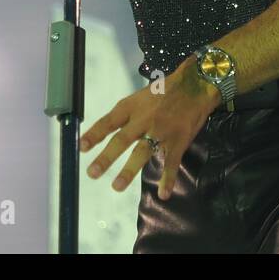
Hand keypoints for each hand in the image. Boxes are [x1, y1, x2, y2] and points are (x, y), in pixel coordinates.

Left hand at [79, 57, 220, 199]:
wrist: (196, 85)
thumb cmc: (166, 91)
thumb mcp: (141, 96)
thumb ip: (127, 113)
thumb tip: (108, 130)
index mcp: (133, 106)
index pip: (109, 121)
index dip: (95, 134)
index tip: (82, 147)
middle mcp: (144, 118)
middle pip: (122, 139)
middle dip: (106, 157)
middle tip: (92, 173)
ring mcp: (161, 131)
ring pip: (142, 152)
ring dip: (129, 170)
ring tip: (116, 186)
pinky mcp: (178, 140)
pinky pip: (171, 162)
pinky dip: (168, 179)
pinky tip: (163, 193)